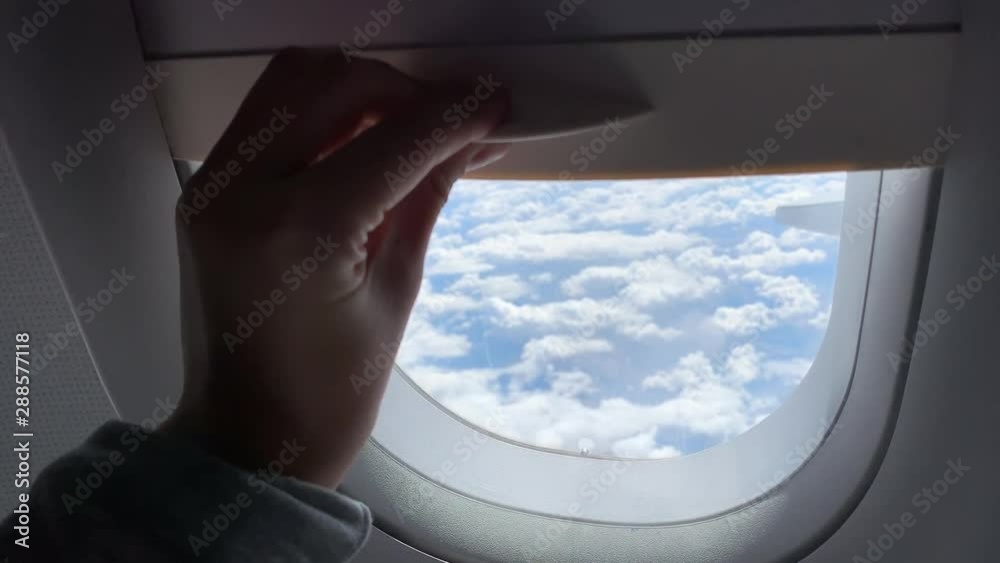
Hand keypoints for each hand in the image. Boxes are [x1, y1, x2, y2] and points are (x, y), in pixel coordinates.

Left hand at [161, 48, 509, 486]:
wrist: (248, 441)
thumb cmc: (326, 396)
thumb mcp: (397, 293)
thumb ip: (428, 197)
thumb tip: (471, 139)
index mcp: (298, 233)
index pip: (393, 139)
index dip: (453, 114)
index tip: (493, 103)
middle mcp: (242, 194)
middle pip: (334, 80)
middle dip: (404, 90)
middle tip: (449, 123)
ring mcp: (213, 188)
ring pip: (292, 80)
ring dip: (358, 91)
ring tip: (405, 132)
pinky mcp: (205, 190)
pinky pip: (268, 115)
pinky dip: (321, 113)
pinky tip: (361, 146)